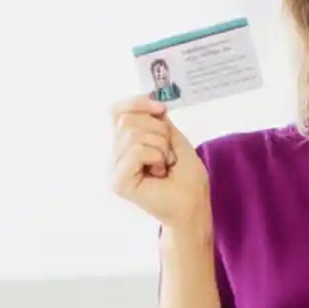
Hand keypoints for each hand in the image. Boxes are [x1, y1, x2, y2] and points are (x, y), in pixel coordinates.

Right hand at [109, 95, 210, 228]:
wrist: (193, 205)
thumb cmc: (187, 178)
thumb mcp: (175, 139)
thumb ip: (159, 121)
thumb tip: (152, 102)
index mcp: (126, 144)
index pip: (117, 111)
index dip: (138, 103)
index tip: (161, 109)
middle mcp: (116, 155)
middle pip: (127, 120)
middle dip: (158, 131)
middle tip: (167, 154)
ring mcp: (115, 169)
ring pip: (133, 134)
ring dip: (160, 146)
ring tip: (164, 165)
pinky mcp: (118, 181)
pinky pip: (136, 151)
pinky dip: (156, 157)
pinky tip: (159, 173)